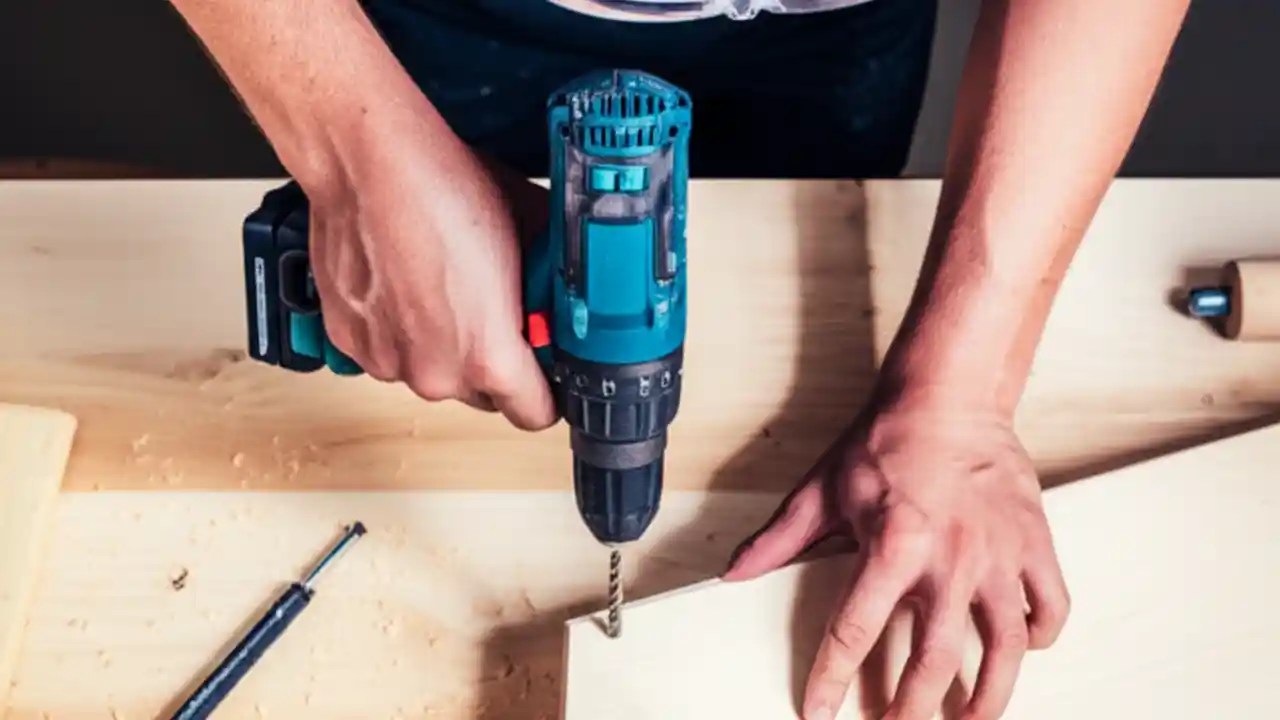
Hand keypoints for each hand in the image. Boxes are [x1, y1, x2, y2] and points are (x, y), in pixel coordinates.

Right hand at [305, 118, 555, 429]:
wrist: (366, 161)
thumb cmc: (443, 189)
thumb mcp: (530, 231)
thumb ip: (552, 283)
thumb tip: (565, 296)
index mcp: (489, 358)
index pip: (535, 413)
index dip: (547, 391)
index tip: (546, 372)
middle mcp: (436, 373)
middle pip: (483, 393)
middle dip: (492, 361)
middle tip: (492, 311)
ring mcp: (388, 362)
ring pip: (432, 371)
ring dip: (442, 345)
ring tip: (442, 287)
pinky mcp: (350, 342)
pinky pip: (389, 350)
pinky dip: (398, 329)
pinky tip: (405, 283)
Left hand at [725, 399, 1069, 719]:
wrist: (948, 394)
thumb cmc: (885, 439)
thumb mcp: (822, 488)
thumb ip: (780, 538)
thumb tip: (735, 571)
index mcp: (893, 546)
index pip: (854, 632)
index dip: (832, 680)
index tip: (819, 713)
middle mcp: (950, 559)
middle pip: (933, 662)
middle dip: (910, 710)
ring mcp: (998, 556)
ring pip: (1004, 650)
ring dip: (985, 698)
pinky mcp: (1034, 544)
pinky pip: (1049, 608)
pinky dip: (1038, 637)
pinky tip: (1019, 649)